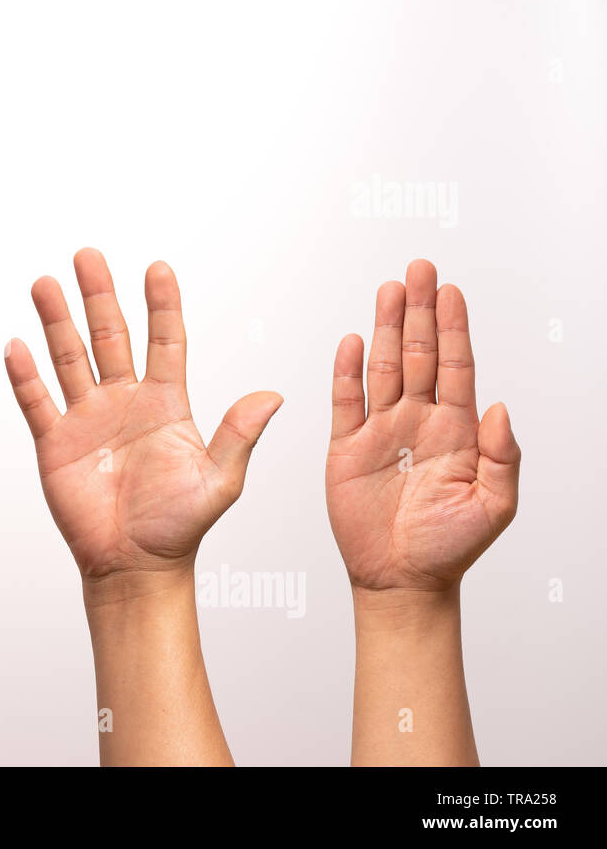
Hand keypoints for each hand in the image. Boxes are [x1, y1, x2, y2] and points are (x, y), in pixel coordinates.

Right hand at [3, 249, 281, 578]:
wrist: (135, 567)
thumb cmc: (179, 528)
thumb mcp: (221, 481)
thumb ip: (239, 435)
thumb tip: (272, 395)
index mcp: (165, 404)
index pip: (164, 341)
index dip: (162, 305)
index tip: (158, 267)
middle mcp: (123, 403)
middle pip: (108, 336)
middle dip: (98, 295)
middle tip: (88, 255)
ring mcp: (87, 420)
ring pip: (69, 358)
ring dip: (56, 320)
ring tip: (45, 284)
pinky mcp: (56, 444)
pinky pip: (38, 402)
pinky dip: (26, 375)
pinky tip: (17, 345)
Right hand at [326, 259, 519, 592]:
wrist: (402, 579)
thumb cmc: (450, 547)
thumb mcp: (494, 505)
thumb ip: (503, 456)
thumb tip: (500, 407)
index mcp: (457, 430)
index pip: (455, 366)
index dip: (453, 328)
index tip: (451, 291)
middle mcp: (419, 421)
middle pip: (417, 354)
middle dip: (419, 311)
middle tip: (419, 269)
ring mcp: (381, 431)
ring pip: (382, 367)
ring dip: (384, 327)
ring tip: (389, 289)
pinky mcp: (346, 447)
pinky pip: (345, 401)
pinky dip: (347, 371)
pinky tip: (352, 340)